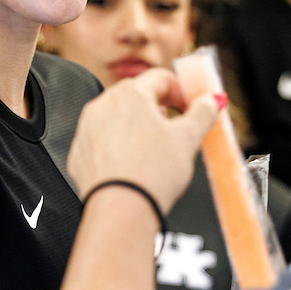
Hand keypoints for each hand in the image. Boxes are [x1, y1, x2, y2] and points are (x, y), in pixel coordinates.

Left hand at [68, 68, 218, 211]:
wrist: (121, 211)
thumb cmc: (151, 174)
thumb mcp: (188, 138)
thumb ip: (202, 113)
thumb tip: (211, 102)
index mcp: (129, 94)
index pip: (161, 78)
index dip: (182, 92)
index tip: (192, 106)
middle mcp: (102, 106)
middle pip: (137, 97)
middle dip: (160, 110)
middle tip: (178, 130)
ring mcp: (87, 130)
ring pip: (118, 120)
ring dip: (138, 129)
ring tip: (157, 152)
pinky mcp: (80, 155)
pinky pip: (104, 143)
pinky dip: (120, 149)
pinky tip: (135, 166)